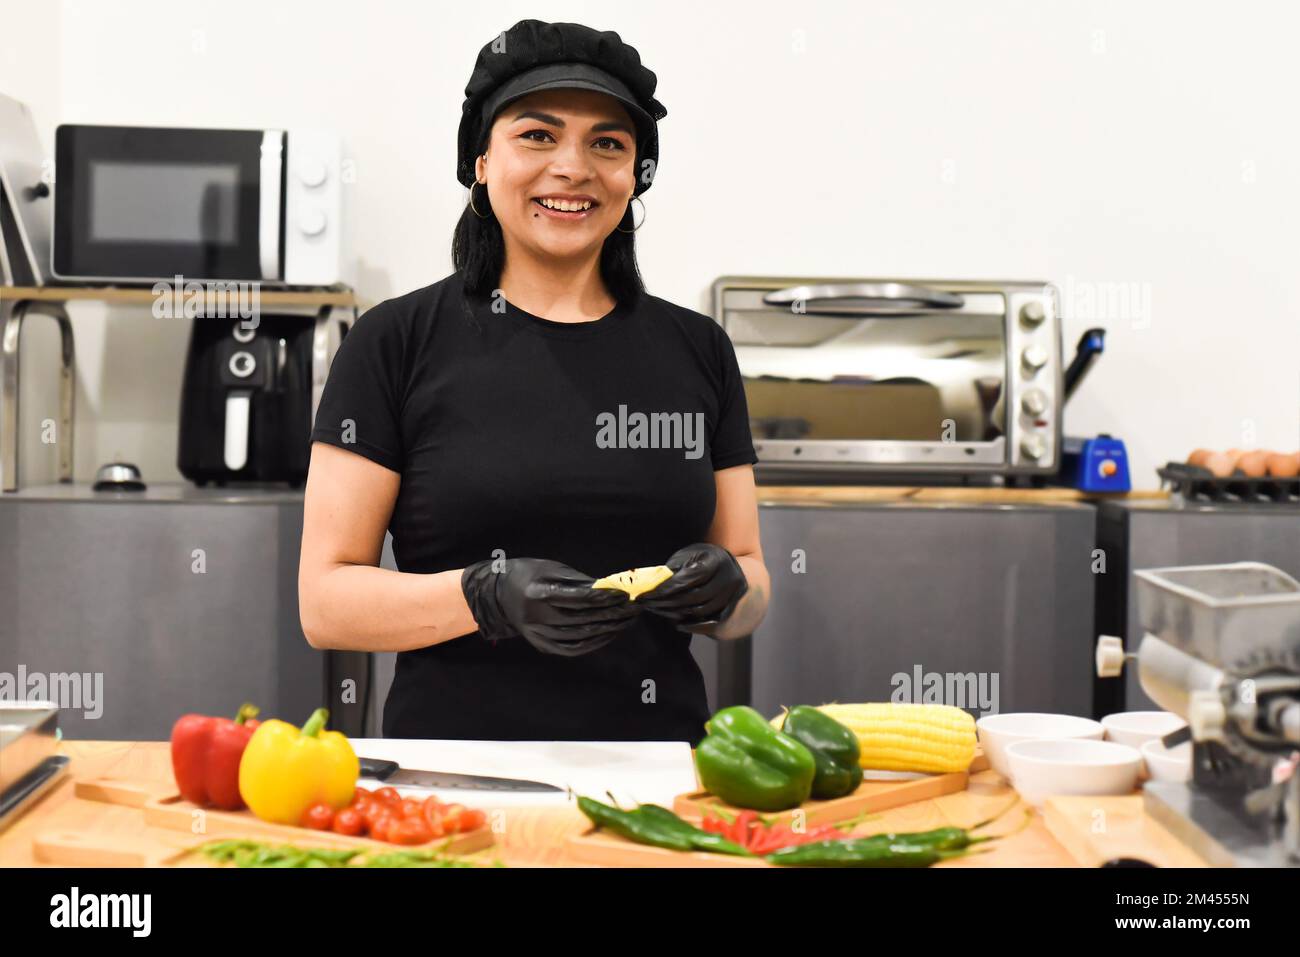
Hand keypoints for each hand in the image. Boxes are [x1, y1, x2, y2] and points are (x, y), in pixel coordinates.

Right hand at [461, 557, 638, 656]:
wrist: (499, 595)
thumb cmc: (529, 575)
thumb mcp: (552, 569)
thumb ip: (580, 581)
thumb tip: (611, 589)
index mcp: (538, 592)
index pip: (580, 598)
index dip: (606, 598)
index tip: (626, 595)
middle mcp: (537, 616)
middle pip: (584, 619)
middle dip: (614, 614)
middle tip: (635, 608)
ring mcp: (538, 634)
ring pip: (581, 636)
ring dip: (609, 629)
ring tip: (627, 620)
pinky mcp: (541, 646)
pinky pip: (573, 649)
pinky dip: (594, 643)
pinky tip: (609, 634)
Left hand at [638, 543, 748, 635]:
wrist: (726, 567)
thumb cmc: (700, 560)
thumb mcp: (686, 557)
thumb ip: (672, 570)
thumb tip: (650, 587)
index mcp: (716, 560)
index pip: (689, 577)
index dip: (666, 588)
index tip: (647, 594)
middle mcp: (729, 577)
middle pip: (694, 596)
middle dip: (667, 602)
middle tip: (647, 605)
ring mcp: (732, 595)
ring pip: (700, 611)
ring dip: (676, 613)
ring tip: (657, 611)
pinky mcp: (731, 609)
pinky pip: (710, 623)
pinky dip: (691, 625)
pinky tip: (676, 623)